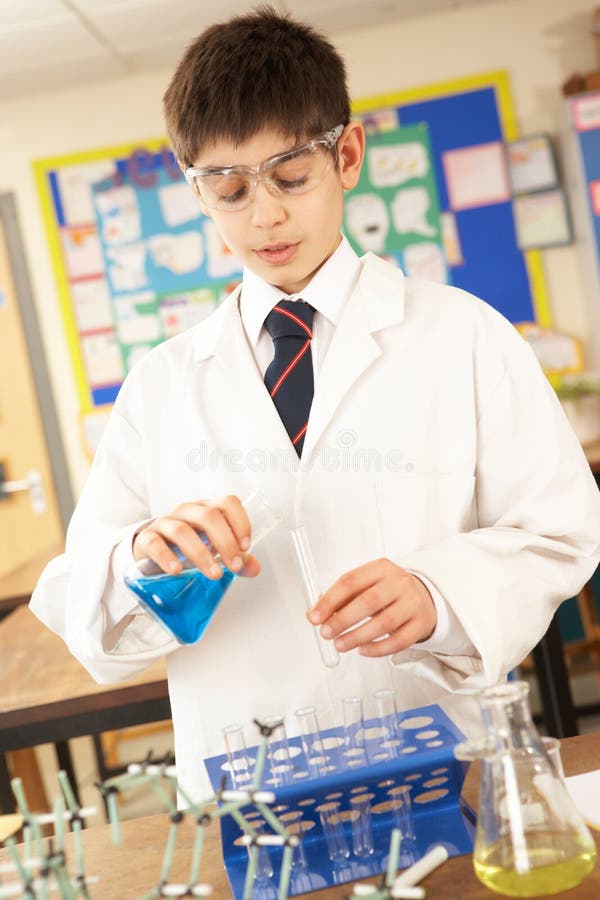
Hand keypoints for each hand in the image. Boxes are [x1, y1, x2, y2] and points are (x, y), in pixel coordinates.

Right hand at [132, 495, 259, 579]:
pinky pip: (155, 543)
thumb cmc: (188, 544)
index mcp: (207, 509)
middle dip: (225, 542)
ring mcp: (165, 522)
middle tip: (233, 566)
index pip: (227, 503)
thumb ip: (235, 557)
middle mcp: (187, 511)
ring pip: (183, 531)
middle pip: (208, 516)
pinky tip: (177, 570)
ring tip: (213, 574)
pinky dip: (166, 557)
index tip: (245, 546)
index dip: (240, 522)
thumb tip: (254, 568)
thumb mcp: (213, 548)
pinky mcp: (147, 538)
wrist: (151, 548)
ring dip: (201, 554)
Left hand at [306, 558, 436, 656]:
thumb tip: (315, 614)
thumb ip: (342, 598)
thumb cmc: (388, 592)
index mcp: (381, 568)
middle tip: (326, 633)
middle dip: (342, 620)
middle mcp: (399, 582)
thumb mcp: (366, 585)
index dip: (329, 600)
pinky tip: (363, 650)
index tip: (314, 616)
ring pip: (384, 623)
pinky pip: (399, 641)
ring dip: (357, 637)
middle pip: (368, 602)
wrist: (422, 597)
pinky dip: (378, 649)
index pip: (350, 581)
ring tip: (340, 644)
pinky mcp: (421, 623)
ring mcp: (413, 603)